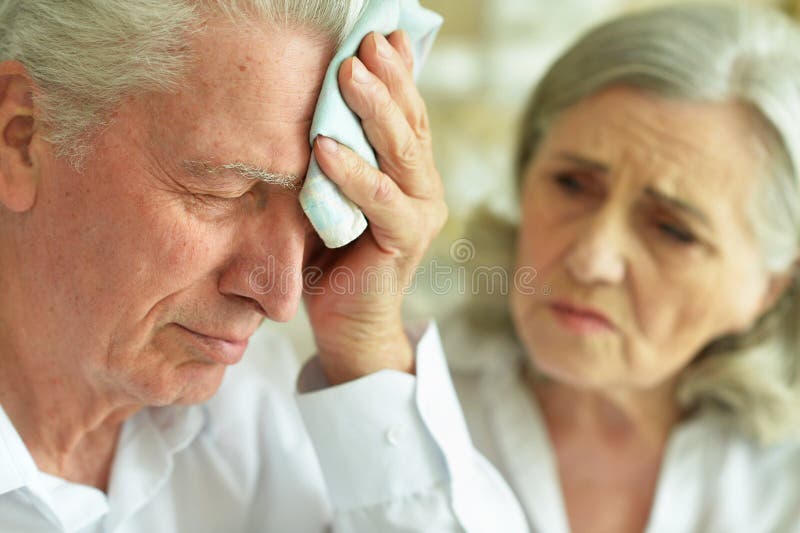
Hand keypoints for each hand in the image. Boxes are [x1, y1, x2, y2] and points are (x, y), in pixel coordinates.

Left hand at [304, 30, 446, 384]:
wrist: (348, 320)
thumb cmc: (335, 253)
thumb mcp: (336, 191)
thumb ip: (340, 153)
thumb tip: (316, 103)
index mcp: (411, 171)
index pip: (407, 111)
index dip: (396, 71)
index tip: (378, 33)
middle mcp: (425, 186)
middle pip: (410, 122)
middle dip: (387, 78)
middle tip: (364, 42)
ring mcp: (421, 213)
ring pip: (402, 152)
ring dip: (375, 111)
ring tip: (349, 74)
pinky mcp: (406, 241)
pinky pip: (379, 199)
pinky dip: (352, 172)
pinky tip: (325, 146)